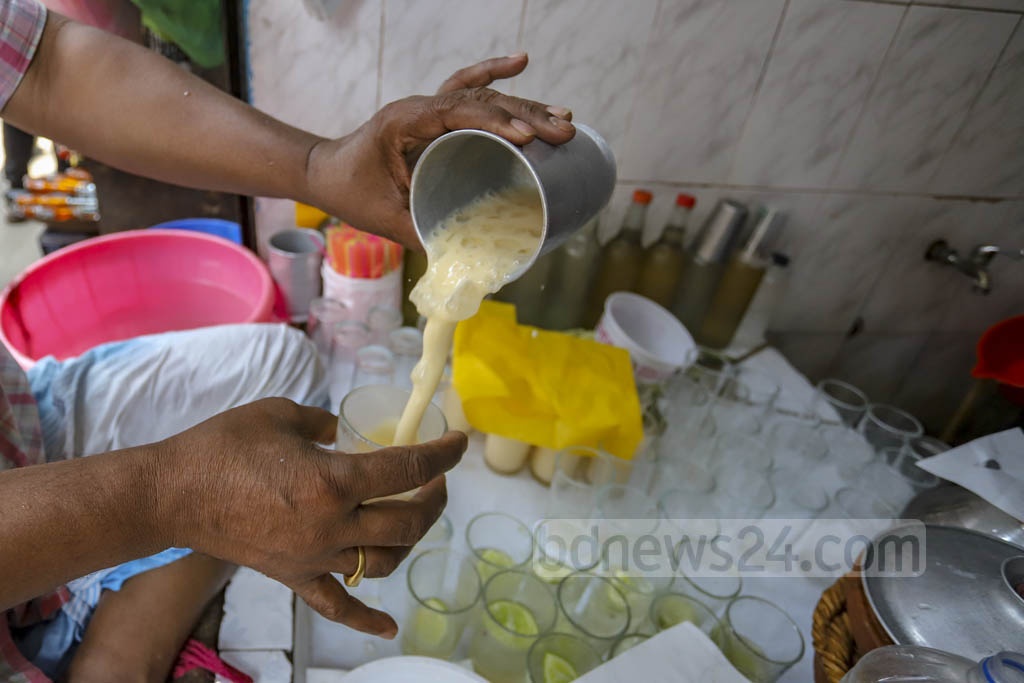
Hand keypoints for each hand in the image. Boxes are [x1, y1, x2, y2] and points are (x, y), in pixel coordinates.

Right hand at [154, 398, 467, 636]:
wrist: (170, 495)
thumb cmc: (222, 447)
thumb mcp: (280, 414)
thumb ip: (322, 422)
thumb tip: (341, 431)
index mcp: (334, 481)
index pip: (407, 469)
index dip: (442, 455)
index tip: (459, 444)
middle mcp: (332, 525)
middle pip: (407, 522)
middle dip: (434, 498)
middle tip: (437, 479)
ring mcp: (314, 557)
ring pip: (384, 562)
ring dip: (409, 541)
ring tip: (414, 517)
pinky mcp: (293, 576)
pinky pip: (335, 605)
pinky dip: (365, 619)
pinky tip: (388, 627)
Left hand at [303, 54, 574, 246]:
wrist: (324, 171)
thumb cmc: (351, 191)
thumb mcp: (386, 218)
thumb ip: (423, 236)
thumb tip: (470, 260)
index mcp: (404, 122)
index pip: (456, 112)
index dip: (495, 122)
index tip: (528, 137)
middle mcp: (419, 108)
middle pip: (480, 101)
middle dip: (525, 116)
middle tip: (563, 132)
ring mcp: (428, 108)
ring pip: (482, 96)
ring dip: (523, 104)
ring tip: (563, 118)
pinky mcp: (435, 114)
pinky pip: (468, 87)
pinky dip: (494, 74)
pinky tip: (521, 62)